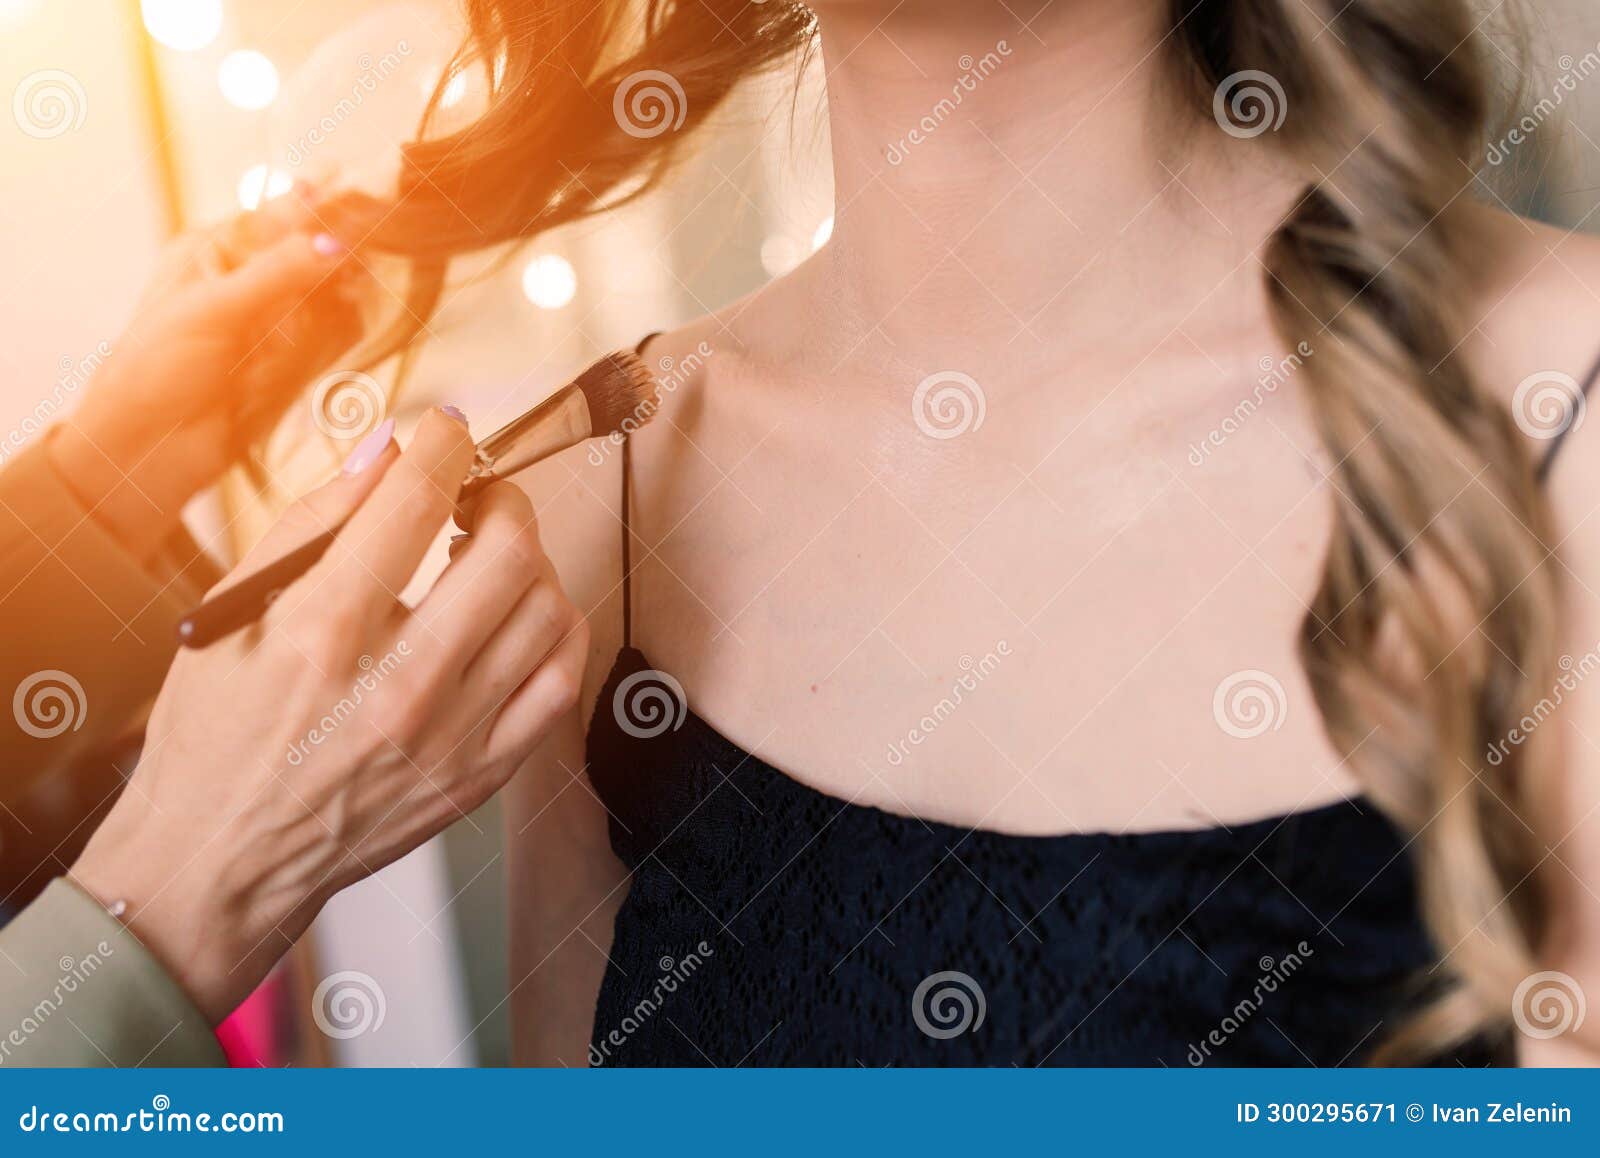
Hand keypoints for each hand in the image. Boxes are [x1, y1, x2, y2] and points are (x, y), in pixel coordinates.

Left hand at [49, 191, 366, 561]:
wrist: (148, 451)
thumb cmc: (156, 369)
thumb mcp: (214, 308)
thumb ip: (279, 272)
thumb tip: (336, 240)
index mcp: (217, 249)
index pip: (283, 213)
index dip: (324, 208)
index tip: (365, 204)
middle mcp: (252, 278)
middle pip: (317, 249)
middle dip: (343, 254)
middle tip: (362, 260)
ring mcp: (278, 320)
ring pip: (335, 290)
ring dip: (344, 294)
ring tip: (348, 299)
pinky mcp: (299, 360)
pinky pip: (340, 334)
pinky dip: (346, 331)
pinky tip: (341, 333)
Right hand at [70, 408, 588, 1021]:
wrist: (221, 860)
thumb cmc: (217, 729)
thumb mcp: (234, 612)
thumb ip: (316, 521)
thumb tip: (389, 451)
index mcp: (320, 632)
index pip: (413, 504)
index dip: (442, 448)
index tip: (445, 435)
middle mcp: (395, 686)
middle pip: (505, 554)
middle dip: (502, 500)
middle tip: (478, 499)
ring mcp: (448, 738)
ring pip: (546, 612)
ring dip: (532, 564)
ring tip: (495, 557)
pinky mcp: (478, 776)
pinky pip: (560, 683)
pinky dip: (557, 630)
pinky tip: (524, 615)